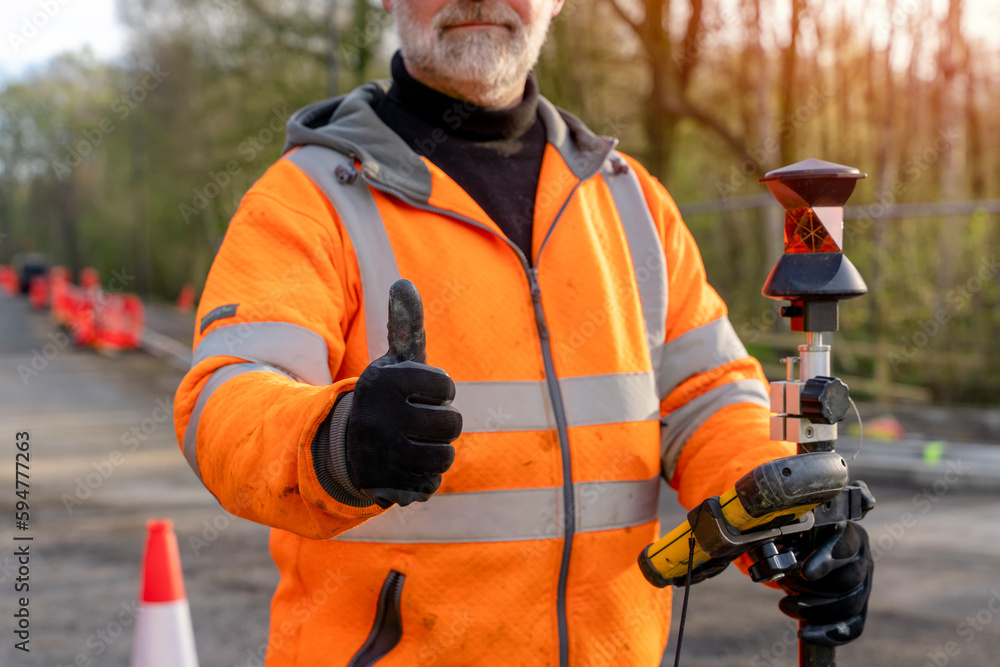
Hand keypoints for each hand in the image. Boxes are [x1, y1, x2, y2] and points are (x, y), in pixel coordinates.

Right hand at [345, 279, 462, 507]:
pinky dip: (424, 477)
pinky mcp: (384, 485)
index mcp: (385, 381)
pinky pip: (430, 485)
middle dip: (442, 424)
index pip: (446, 387)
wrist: (344, 446)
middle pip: (452, 424)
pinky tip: (407, 467)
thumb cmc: (385, 398)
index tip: (420, 392)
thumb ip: (405, 326)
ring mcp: (382, 454)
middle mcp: (380, 417)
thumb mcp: (394, 363)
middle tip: (420, 421)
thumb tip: (404, 282)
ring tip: (416, 443)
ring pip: (445, 456)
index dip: (440, 391)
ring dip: (437, 451)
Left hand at [774, 521, 873, 645]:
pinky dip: (827, 634)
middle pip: (848, 580)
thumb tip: (773, 552)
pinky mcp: (859, 610)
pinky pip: (851, 627)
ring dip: (813, 610)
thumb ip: (787, 535)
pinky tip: (804, 633)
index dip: (826, 561)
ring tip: (785, 605)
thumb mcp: (793, 529)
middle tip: (783, 584)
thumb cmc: (799, 537)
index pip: (844, 547)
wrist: (806, 550)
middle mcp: (862, 560)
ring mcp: (864, 587)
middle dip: (811, 587)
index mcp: (849, 534)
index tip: (804, 572)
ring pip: (849, 606)